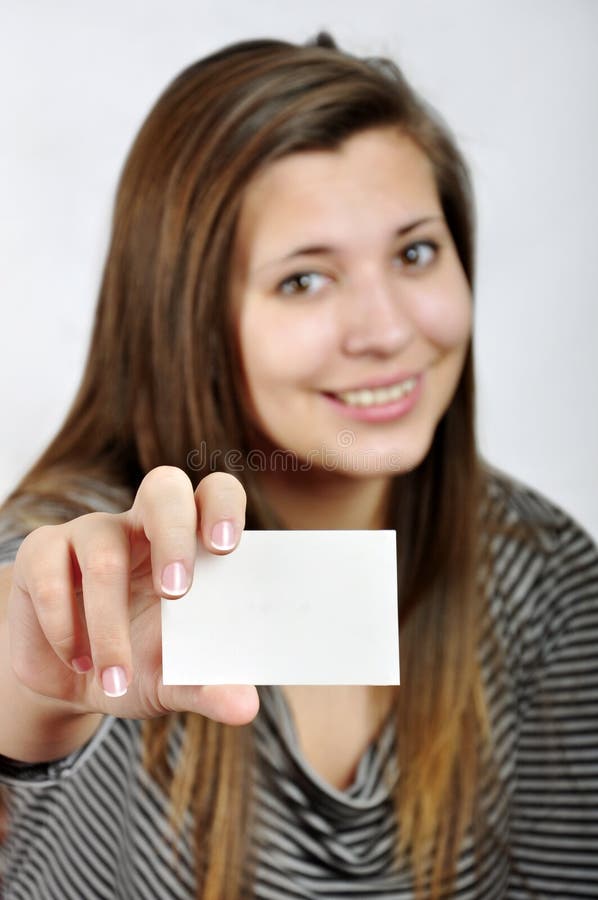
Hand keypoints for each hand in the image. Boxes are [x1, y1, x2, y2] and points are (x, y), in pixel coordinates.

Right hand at [7, 467, 257, 724]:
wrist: (73, 686)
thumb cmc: (141, 665)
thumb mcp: (175, 682)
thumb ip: (209, 687)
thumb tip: (246, 708)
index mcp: (190, 543)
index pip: (214, 493)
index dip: (222, 507)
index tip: (226, 547)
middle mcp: (143, 524)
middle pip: (163, 487)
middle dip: (174, 535)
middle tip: (177, 593)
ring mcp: (91, 533)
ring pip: (103, 555)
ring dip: (110, 626)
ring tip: (116, 677)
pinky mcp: (43, 553)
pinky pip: (52, 578)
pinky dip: (65, 629)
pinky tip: (78, 661)